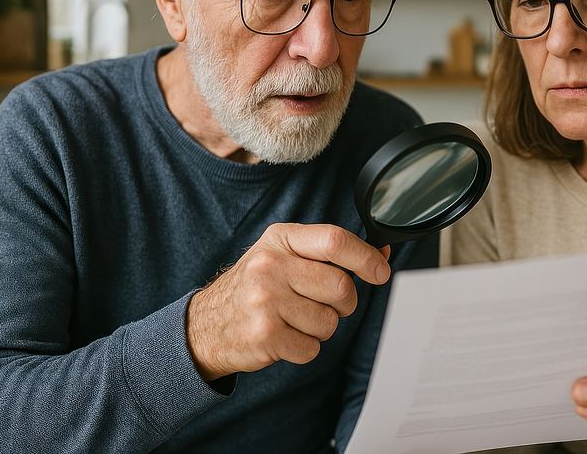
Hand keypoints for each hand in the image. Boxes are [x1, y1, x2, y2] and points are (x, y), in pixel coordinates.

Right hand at [185, 223, 391, 380]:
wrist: (204, 325)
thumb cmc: (254, 287)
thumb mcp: (283, 254)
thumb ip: (328, 253)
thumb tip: (382, 255)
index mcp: (280, 239)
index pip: (335, 240)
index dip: (365, 257)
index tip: (380, 271)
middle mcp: (271, 265)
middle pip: (340, 286)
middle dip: (343, 303)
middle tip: (323, 304)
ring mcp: (266, 300)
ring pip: (329, 322)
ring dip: (321, 328)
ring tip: (294, 320)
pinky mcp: (265, 334)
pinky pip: (312, 349)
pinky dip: (304, 348)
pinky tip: (283, 336)